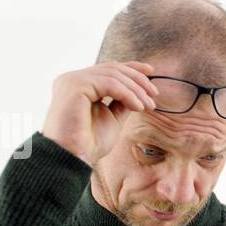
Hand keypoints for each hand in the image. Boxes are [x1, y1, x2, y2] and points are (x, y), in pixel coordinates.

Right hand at [41, 60, 160, 166]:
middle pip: (112, 68)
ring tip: (147, 105)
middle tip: (154, 94)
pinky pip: (109, 83)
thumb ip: (121, 103)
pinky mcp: (75, 86)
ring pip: (113, 75)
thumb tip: (138, 93)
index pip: (108, 69)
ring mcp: (72, 81)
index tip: (151, 72)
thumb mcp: (112, 119)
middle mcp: (72, 79)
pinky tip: (137, 107)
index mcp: (78, 85)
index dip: (131, 67)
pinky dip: (127, 94)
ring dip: (135, 89)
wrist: (72, 158)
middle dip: (137, 79)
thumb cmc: (88, 144)